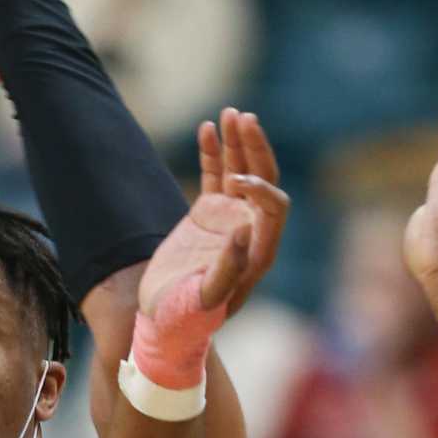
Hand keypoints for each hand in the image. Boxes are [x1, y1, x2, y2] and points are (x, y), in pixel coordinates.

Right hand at [138, 108, 289, 322]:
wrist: (163, 324)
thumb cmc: (185, 321)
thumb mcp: (203, 301)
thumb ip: (226, 271)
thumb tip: (246, 232)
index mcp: (258, 254)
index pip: (274, 206)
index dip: (260, 187)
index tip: (235, 182)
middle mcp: (250, 232)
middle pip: (264, 180)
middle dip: (255, 149)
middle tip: (242, 118)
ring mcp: (229, 220)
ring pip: (242, 171)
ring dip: (237, 142)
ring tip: (228, 113)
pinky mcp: (208, 214)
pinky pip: (216, 176)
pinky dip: (214, 152)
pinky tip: (207, 127)